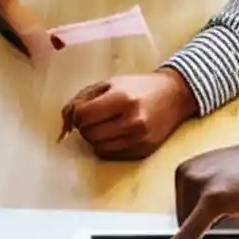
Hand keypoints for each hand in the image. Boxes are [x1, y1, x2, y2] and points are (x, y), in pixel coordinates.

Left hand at [61, 70, 197, 159]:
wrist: (174, 96)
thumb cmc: (138, 87)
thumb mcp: (110, 83)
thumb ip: (82, 99)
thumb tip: (64, 120)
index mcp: (122, 98)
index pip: (84, 116)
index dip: (78, 115)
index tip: (84, 111)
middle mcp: (132, 120)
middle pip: (89, 134)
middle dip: (86, 127)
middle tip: (95, 118)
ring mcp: (139, 138)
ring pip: (98, 147)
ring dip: (96, 137)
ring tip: (107, 125)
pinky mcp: (143, 151)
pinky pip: (112, 154)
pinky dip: (108, 145)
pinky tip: (117, 133)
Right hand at [143, 112, 238, 238]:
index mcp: (214, 196)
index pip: (186, 234)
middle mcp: (195, 180)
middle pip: (185, 225)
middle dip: (203, 227)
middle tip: (230, 212)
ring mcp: (187, 171)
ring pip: (182, 213)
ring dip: (199, 215)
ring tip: (224, 199)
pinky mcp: (184, 167)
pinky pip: (182, 198)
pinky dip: (196, 202)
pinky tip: (216, 191)